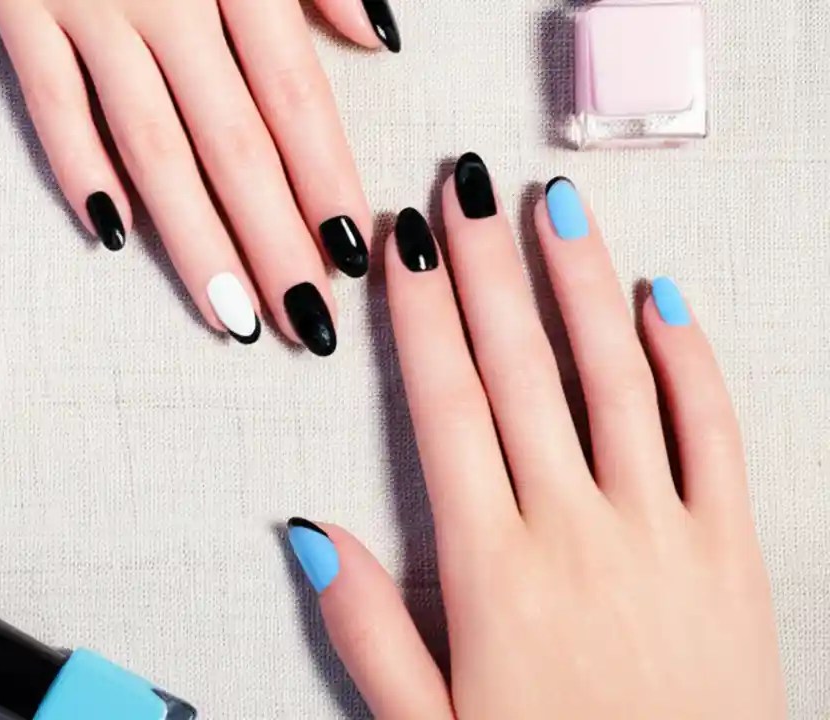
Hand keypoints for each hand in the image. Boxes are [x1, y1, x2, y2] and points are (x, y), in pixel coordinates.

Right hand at [0, 0, 401, 353]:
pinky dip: (76, 167)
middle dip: (273, 240)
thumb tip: (372, 38)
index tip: (351, 256)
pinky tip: (112, 235)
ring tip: (229, 312)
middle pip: (231, 140)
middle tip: (304, 322)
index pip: (294, 96)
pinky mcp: (20, 4)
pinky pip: (48, 101)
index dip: (325, 181)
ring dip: (192, 237)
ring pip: (148, 143)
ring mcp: (89, 4)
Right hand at [285, 155, 785, 717]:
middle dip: (485, 270)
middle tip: (463, 189)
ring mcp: (657, 531)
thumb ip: (367, 629)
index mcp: (492, 570)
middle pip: (519, 371)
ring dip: (579, 285)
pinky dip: (687, 359)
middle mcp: (573, 531)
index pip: (445, 410)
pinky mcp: (728, 548)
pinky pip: (710, 431)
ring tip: (552, 210)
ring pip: (613, 379)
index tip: (404, 250)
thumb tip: (312, 536)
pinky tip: (663, 299)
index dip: (420, 320)